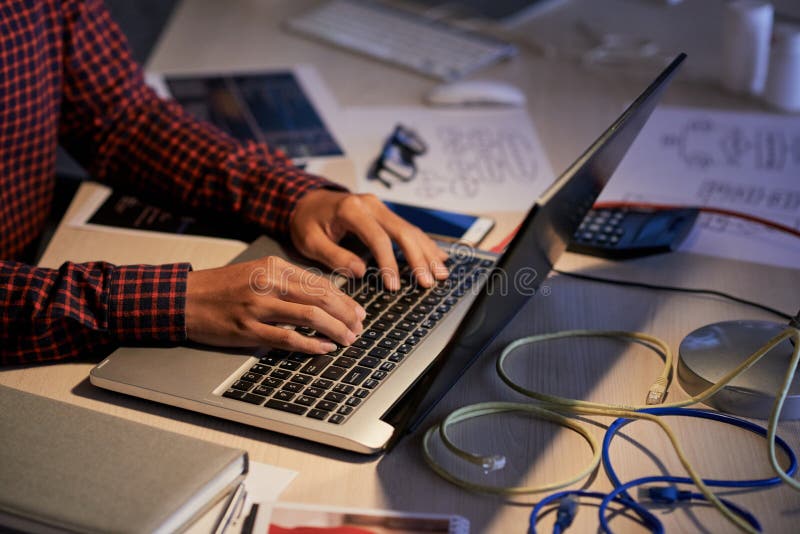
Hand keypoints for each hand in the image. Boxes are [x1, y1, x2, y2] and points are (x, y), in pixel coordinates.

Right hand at [185, 257, 364, 352]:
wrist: (184, 298)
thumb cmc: (221, 287)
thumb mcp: (256, 273)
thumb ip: (287, 283)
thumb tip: (322, 299)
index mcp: (273, 267)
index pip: (320, 283)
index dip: (345, 299)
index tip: (358, 311)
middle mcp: (268, 283)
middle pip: (321, 298)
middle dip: (347, 314)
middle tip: (360, 326)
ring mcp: (258, 306)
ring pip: (310, 317)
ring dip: (336, 329)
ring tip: (349, 339)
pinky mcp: (248, 329)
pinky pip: (288, 338)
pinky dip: (312, 344)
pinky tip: (325, 348)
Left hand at [291, 190, 448, 289]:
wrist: (306, 199)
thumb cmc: (306, 222)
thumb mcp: (310, 242)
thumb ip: (334, 256)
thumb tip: (359, 272)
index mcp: (351, 210)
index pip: (378, 238)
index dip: (389, 263)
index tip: (395, 286)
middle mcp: (370, 204)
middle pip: (402, 232)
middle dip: (418, 259)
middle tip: (428, 282)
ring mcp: (380, 206)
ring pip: (410, 229)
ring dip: (427, 252)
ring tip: (440, 274)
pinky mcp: (384, 212)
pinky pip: (408, 228)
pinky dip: (424, 244)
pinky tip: (439, 257)